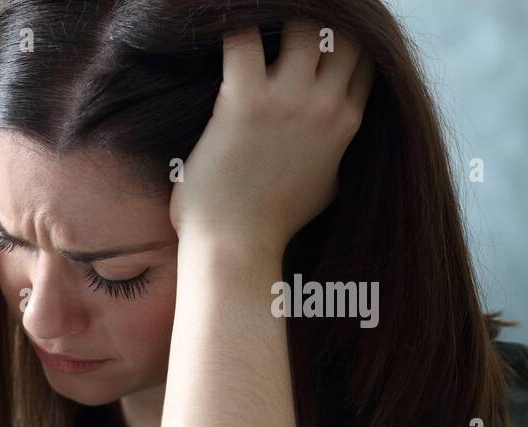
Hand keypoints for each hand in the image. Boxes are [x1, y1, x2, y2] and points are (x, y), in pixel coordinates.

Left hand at [169, 19, 373, 252]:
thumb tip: (333, 154)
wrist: (235, 247)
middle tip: (287, 21)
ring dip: (278, 17)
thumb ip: (335, 158)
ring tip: (254, 20)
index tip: (320, 32)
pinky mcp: (246, 101)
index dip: (345, 37)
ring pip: (303, 23)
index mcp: (346, 122)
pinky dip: (232, 26)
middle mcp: (325, 105)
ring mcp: (289, 100)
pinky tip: (218, 29)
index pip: (365, 56)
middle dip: (320, 20)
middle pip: (343, 31)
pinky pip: (243, 39)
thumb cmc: (271, 225)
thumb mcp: (326, 190)